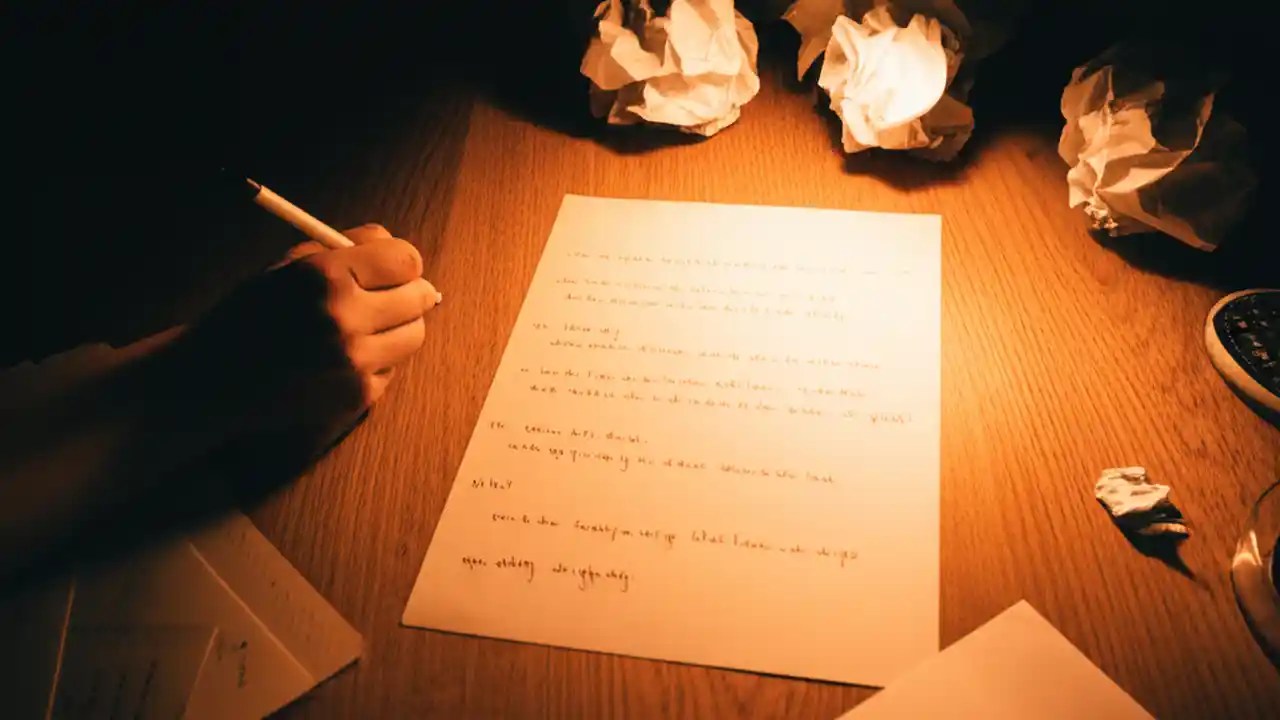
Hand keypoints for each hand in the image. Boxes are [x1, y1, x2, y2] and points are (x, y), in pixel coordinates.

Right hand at [167, 223, 437, 440]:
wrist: (214, 378)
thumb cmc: (252, 313)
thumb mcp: (289, 265)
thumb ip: (346, 247)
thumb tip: (394, 242)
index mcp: (325, 275)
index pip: (406, 260)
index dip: (404, 262)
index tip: (397, 268)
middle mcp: (344, 317)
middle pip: (419, 297)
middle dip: (410, 293)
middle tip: (395, 295)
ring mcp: (354, 360)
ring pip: (414, 335)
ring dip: (399, 328)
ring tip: (368, 326)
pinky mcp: (358, 395)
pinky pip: (393, 368)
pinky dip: (379, 361)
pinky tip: (346, 358)